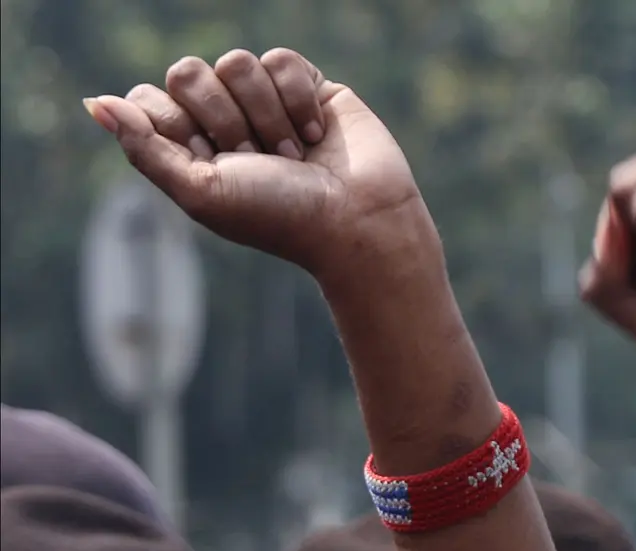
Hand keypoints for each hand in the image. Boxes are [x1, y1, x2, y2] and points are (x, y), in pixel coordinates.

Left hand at [84, 49, 425, 281]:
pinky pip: (281, 60)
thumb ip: (145, 148)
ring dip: (266, 114)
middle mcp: (224, 124)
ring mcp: (265, 103)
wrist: (355, 220)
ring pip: (238, 62)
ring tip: (292, 155)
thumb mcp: (200, 193)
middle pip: (190, 72)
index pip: (150, 99)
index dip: (175, 122)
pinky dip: (298, 100)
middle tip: (254, 158)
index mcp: (191, 152)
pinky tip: (315, 134)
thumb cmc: (279, 218)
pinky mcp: (307, 87)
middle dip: (222, 117)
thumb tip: (94, 103)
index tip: (208, 158)